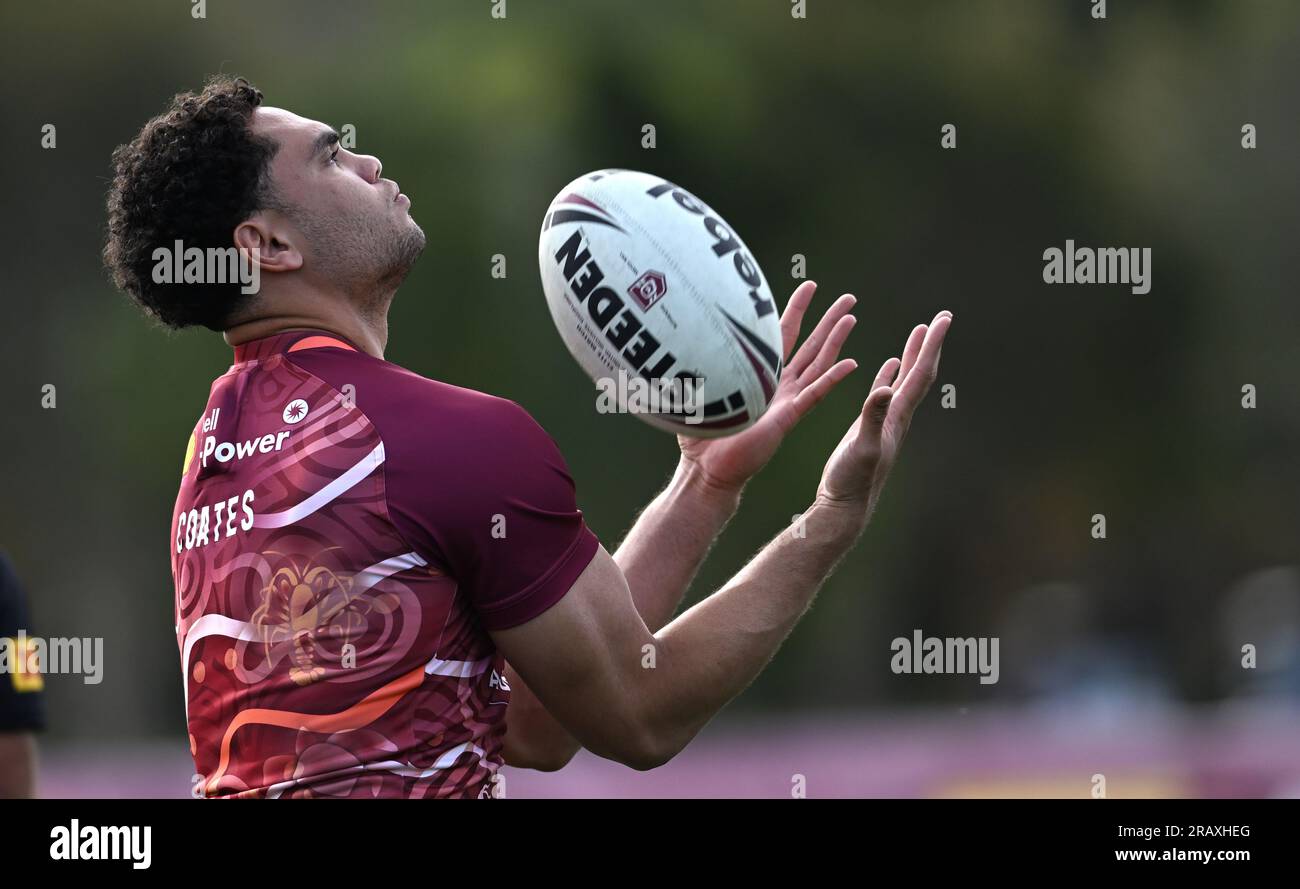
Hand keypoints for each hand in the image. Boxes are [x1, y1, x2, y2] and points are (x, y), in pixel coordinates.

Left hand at [678, 281, 859, 492]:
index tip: (810, 286)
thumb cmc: (701, 435)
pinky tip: (852, 364)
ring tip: (852, 316)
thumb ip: (700, 363)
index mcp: (759, 374)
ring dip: (835, 340)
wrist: (707, 469)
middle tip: (849, 297)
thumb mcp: (698, 388)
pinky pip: (814, 394)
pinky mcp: (787, 417)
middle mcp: (778, 384)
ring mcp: (786, 400)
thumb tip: (682, 335)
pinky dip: (833, 378)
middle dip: (828, 320)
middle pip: (810, 344)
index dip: (797, 310)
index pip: (782, 334)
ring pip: (817, 363)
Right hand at [817, 310, 951, 513]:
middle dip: (930, 345)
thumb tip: (885, 389)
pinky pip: (885, 394)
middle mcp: (898, 416)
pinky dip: (890, 375)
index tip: (942, 319)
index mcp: (898, 416)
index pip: (920, 374)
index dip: (932, 346)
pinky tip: (888, 366)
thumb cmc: (852, 480)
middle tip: (941, 318)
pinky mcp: (871, 427)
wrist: (844, 505)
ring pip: (905, 381)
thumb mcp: (862, 446)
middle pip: (920, 373)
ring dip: (913, 356)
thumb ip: (872, 417)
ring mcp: (886, 421)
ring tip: (919, 332)